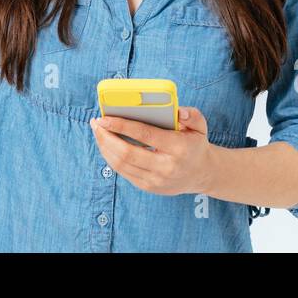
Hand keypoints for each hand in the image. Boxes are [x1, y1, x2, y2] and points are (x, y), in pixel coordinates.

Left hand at [90, 106, 218, 196]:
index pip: (144, 135)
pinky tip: (106, 145)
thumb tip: (178, 110)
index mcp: (178, 148)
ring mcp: (156, 180)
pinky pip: (123, 172)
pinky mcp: (148, 187)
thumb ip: (191, 115)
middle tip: (96, 123)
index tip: (104, 117)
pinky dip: (111, 158)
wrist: (201, 174)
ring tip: (98, 132)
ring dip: (105, 147)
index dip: (121, 125)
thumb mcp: (200, 126)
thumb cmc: (195, 144)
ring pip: (121, 165)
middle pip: (127, 153)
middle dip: (107, 137)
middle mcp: (166, 167)